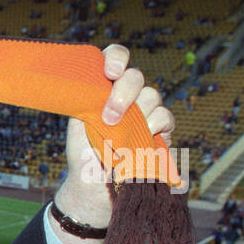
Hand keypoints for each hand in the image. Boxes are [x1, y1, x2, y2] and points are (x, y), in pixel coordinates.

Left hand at [54, 44, 174, 243]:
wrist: (94, 185)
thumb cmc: (84, 153)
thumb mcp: (78, 124)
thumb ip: (89, 100)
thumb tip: (97, 86)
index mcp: (105, 88)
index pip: (116, 58)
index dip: (117, 58)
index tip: (110, 72)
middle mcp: (127, 96)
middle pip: (136, 76)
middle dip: (123, 93)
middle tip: (109, 117)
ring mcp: (145, 111)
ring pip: (152, 95)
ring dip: (137, 114)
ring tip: (120, 138)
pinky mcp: (160, 130)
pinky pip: (164, 117)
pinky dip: (153, 127)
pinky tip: (142, 139)